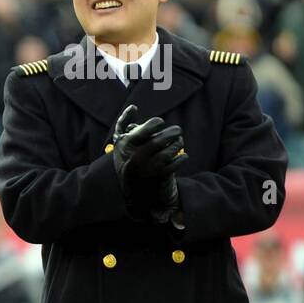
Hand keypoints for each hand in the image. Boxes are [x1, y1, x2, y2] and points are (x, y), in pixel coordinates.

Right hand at [111, 104, 186, 218]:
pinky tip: (182, 156)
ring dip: (177, 144)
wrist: (135, 195)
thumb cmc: (129, 163)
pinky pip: (177, 162)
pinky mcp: (161, 177)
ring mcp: (149, 168)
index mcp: (126, 147)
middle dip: (172, 132)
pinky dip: (182, 157)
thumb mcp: (121, 146)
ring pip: (170, 150)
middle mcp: (137, 158)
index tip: (160, 122)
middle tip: (177, 130)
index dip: (155, 123)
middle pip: (160, 139)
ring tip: (178, 142)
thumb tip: (133, 107)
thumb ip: (124, 125)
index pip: (145, 129)